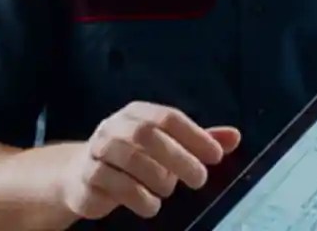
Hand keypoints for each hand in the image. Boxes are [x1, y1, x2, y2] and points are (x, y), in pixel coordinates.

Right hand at [58, 101, 240, 220]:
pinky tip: (150, 204)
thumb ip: (198, 141)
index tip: (216, 156)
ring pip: (130, 158)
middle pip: (148, 134)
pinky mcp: (87, 176)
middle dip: (179, 158)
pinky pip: (114, 184)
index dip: (195, 136)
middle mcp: (115, 127)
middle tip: (199, 179)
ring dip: (157, 178)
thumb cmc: (133, 159)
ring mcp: (98, 150)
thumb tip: (235, 137)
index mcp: (137, 113)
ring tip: (168, 191)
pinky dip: (138, 197)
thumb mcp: (166, 146)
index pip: (169, 117)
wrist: (81, 177)